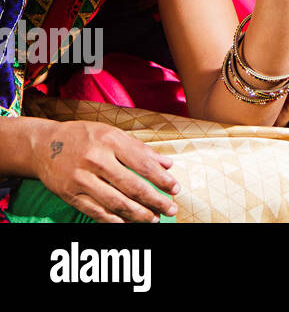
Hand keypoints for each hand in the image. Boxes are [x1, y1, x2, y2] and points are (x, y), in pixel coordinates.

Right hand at [34, 120, 178, 222]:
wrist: (43, 145)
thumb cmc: (85, 137)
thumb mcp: (114, 134)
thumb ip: (141, 150)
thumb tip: (168, 164)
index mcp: (111, 141)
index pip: (143, 164)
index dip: (162, 179)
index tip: (176, 189)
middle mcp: (96, 160)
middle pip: (132, 186)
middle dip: (155, 201)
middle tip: (171, 210)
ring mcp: (81, 178)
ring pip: (115, 202)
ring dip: (138, 214)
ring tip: (154, 219)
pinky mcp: (70, 194)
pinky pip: (95, 211)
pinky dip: (113, 220)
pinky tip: (128, 223)